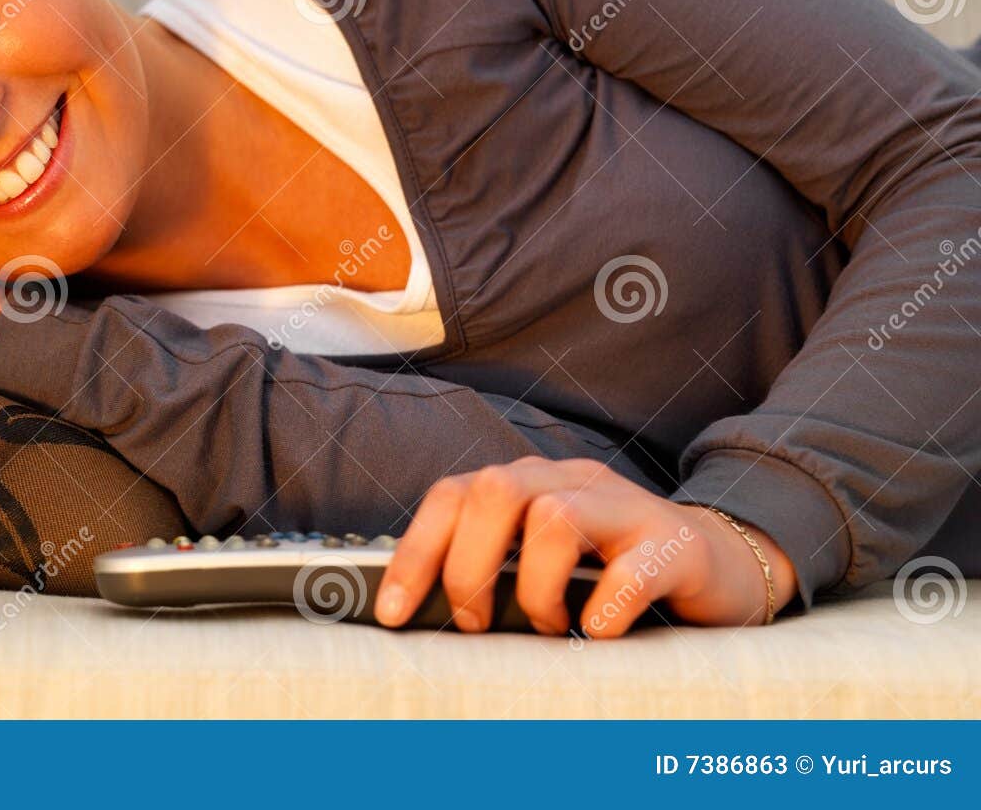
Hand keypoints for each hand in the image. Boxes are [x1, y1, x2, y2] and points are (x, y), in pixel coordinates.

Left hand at [373, 457, 797, 635]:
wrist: (721, 564)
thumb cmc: (614, 572)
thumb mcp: (544, 565)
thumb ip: (493, 574)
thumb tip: (423, 616)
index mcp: (528, 484)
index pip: (451, 496)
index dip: (415, 552)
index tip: (392, 613)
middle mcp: (570, 481)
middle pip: (493, 490)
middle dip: (468, 567)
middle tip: (478, 623)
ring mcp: (625, 506)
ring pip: (553, 518)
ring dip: (537, 588)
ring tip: (549, 625)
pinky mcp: (675, 545)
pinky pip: (632, 568)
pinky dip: (605, 608)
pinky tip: (597, 633)